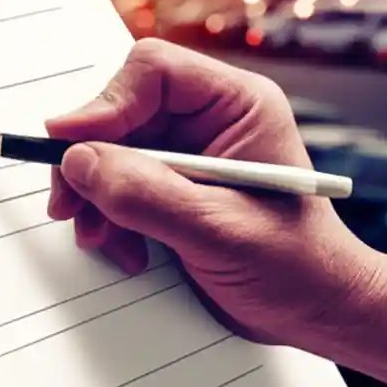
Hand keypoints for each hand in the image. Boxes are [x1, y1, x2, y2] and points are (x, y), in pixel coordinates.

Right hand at [45, 38, 384, 347]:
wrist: (318, 313)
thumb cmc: (299, 269)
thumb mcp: (218, 231)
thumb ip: (146, 194)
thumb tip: (81, 161)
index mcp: (237, 104)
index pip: (154, 73)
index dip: (105, 103)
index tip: (69, 143)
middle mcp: (210, 118)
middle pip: (122, 110)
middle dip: (91, 159)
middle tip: (69, 202)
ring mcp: (189, 151)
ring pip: (111, 148)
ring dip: (95, 194)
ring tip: (100, 236)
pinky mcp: (173, 184)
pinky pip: (118, 181)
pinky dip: (108, 215)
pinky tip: (124, 247)